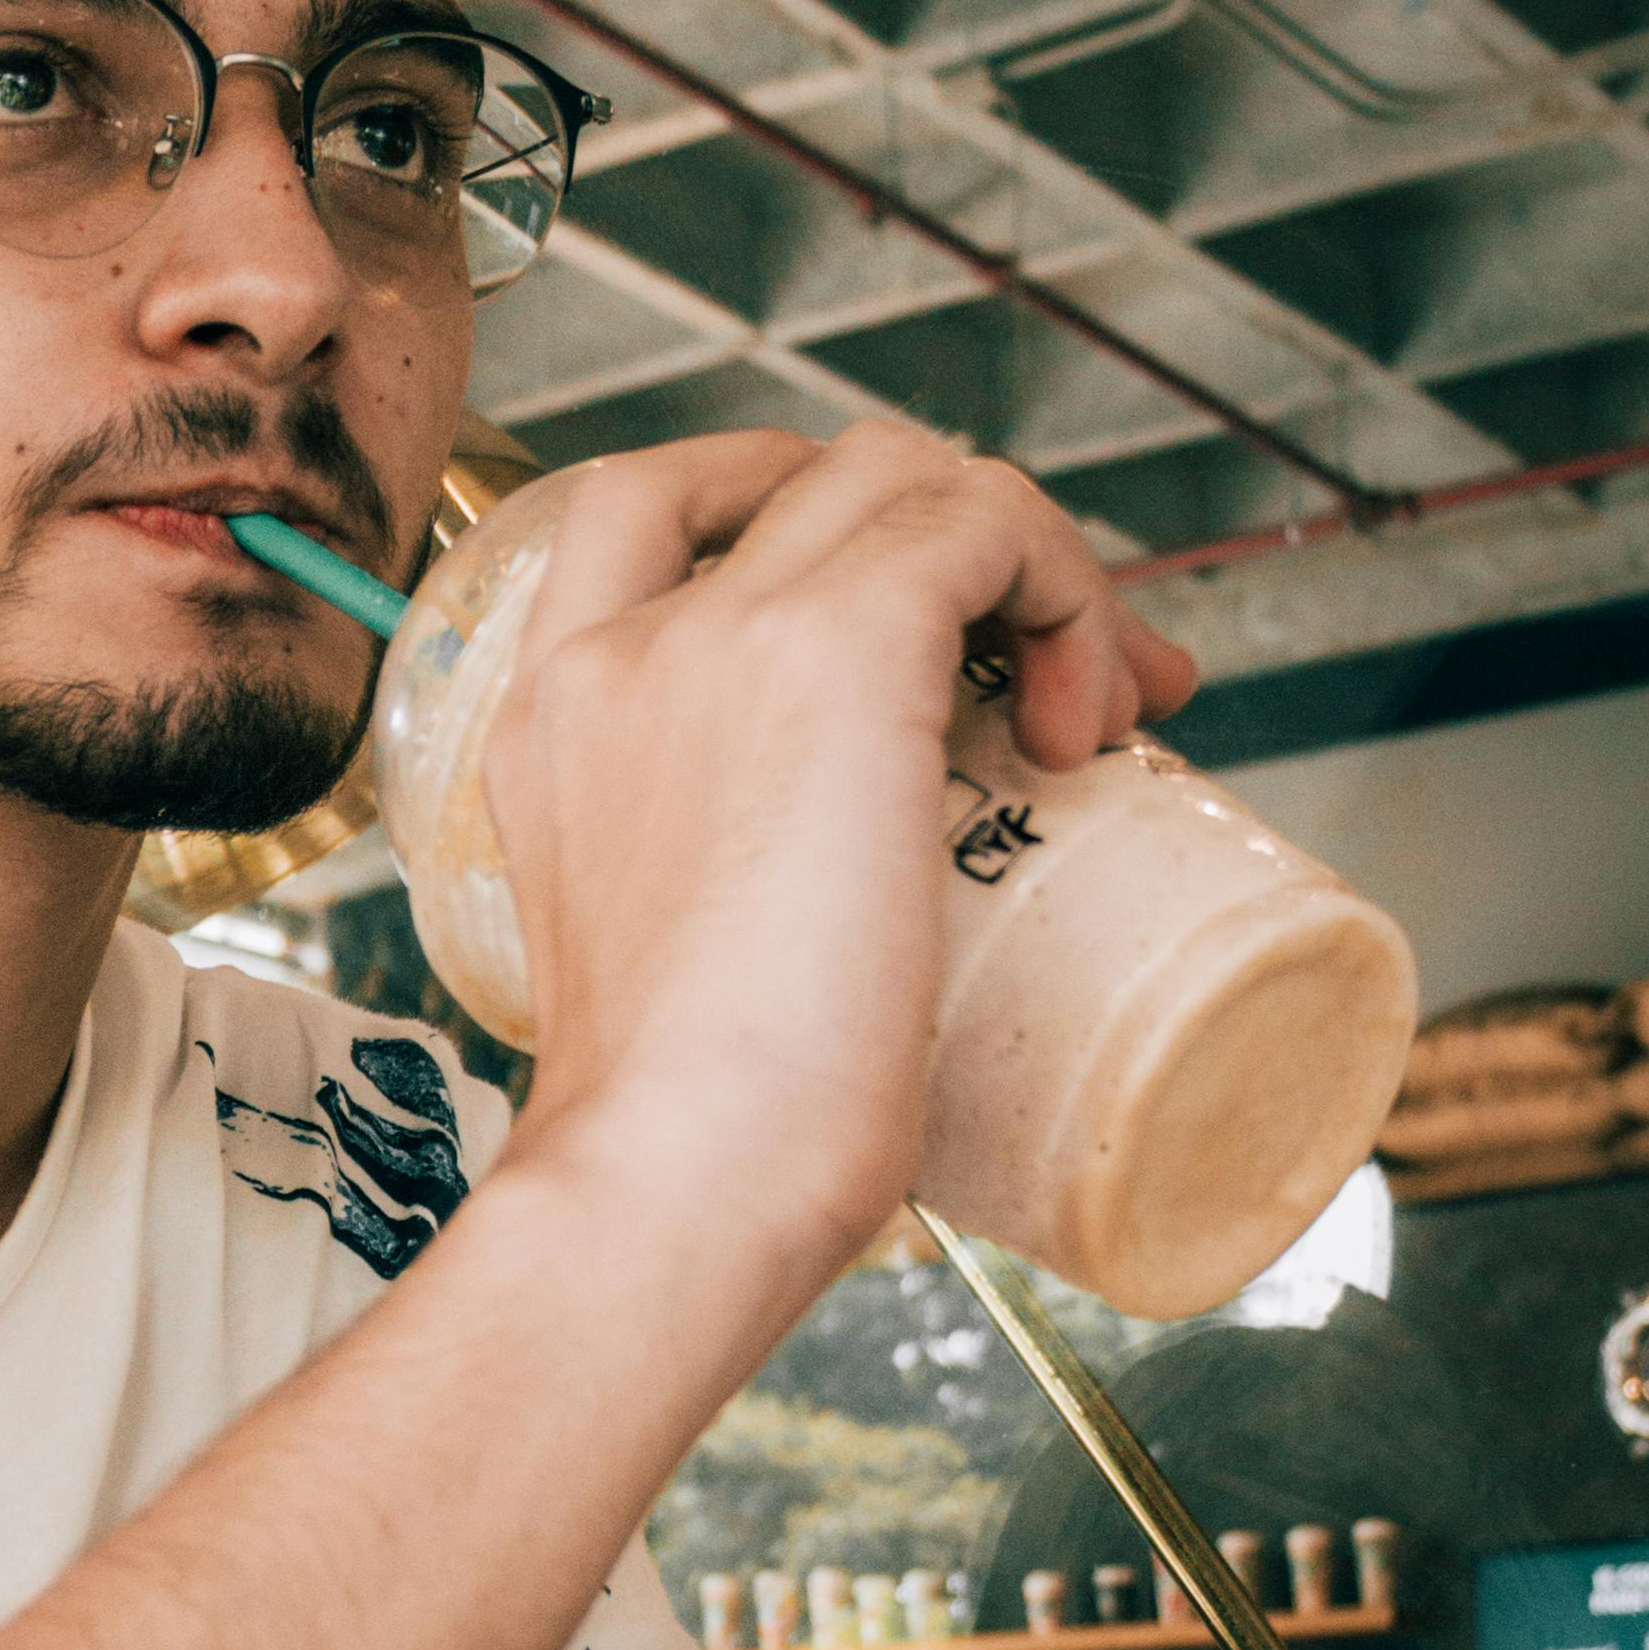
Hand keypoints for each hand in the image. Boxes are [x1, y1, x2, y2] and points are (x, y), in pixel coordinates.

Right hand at [485, 426, 1191, 1290]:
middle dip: (956, 544)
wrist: (667, 1177)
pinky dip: (1074, 592)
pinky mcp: (841, 647)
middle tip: (1062, 683)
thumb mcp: (672, 973)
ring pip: (907, 473)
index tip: (911, 632)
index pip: (649, 508)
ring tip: (1092, 711)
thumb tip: (865, 942)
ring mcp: (720, 633)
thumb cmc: (685, 1146)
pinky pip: (990, 525)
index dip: (797, 521)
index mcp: (553, 719)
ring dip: (1031, 561)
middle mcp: (618, 649)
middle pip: (806, 472)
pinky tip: (1095, 727)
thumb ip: (726, 912)